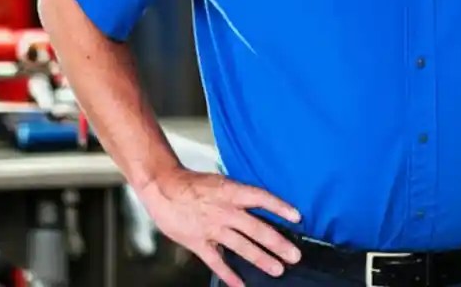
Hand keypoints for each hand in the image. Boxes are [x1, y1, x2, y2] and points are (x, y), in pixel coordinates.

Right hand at [137, 167, 303, 286]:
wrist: (163, 186)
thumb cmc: (193, 184)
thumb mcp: (221, 183)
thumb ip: (239, 197)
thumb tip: (259, 206)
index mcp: (232, 192)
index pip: (261, 198)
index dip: (279, 207)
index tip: (297, 217)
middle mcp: (225, 210)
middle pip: (257, 229)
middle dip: (278, 243)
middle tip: (294, 255)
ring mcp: (212, 228)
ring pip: (241, 246)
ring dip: (261, 259)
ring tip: (277, 269)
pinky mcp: (198, 242)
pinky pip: (216, 261)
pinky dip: (229, 274)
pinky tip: (241, 284)